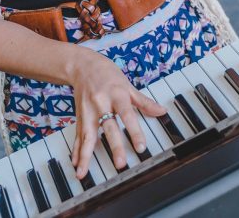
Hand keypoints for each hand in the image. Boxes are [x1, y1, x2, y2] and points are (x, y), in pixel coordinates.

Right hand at [67, 50, 164, 178]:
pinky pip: (78, 135)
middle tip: (120, 163)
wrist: (82, 65)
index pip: (127, 114)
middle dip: (114, 146)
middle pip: (108, 126)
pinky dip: (76, 150)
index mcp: (116, 94)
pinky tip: (76, 163)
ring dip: (86, 154)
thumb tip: (161, 111)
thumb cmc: (107, 74)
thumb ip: (143, 101)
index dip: (134, 131)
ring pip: (87, 134)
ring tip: (83, 172)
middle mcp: (101, 103)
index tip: (141, 147)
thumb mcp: (127, 84)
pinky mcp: (79, 116)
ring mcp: (88, 111)